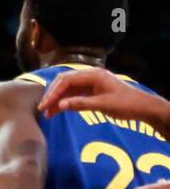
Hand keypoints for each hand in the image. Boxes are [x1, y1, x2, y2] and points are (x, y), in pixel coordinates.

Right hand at [38, 67, 169, 131]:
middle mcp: (90, 76)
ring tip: (47, 114)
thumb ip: (81, 104)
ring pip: (68, 90)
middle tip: (42, 108)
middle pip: (64, 83)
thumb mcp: (104, 105)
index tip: (44, 105)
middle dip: (52, 95)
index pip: (66, 80)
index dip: (53, 93)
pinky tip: (58, 111)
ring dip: (57, 100)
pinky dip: (66, 103)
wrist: (144, 108)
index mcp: (93, 75)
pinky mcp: (92, 92)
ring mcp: (91, 83)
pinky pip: (74, 95)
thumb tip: (60, 105)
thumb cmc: (127, 104)